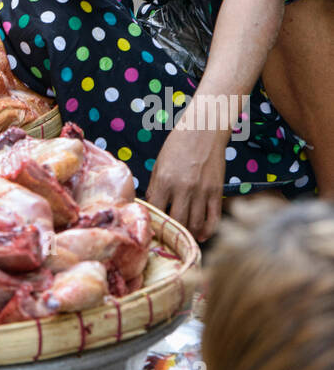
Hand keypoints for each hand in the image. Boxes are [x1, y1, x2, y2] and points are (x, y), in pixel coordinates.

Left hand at [146, 119, 227, 241]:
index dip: (152, 224)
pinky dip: (208, 231)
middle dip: (171, 234)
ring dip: (189, 235)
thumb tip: (152, 208)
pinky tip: (201, 235)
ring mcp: (202, 191)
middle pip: (176, 223)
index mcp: (164, 180)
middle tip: (168, 239)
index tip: (152, 231)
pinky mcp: (217, 192)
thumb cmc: (178, 144)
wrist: (204, 130)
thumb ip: (156, 186)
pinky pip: (213, 219)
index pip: (155, 211)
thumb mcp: (160, 163)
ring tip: (184, 238)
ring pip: (195, 225)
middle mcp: (183, 188)